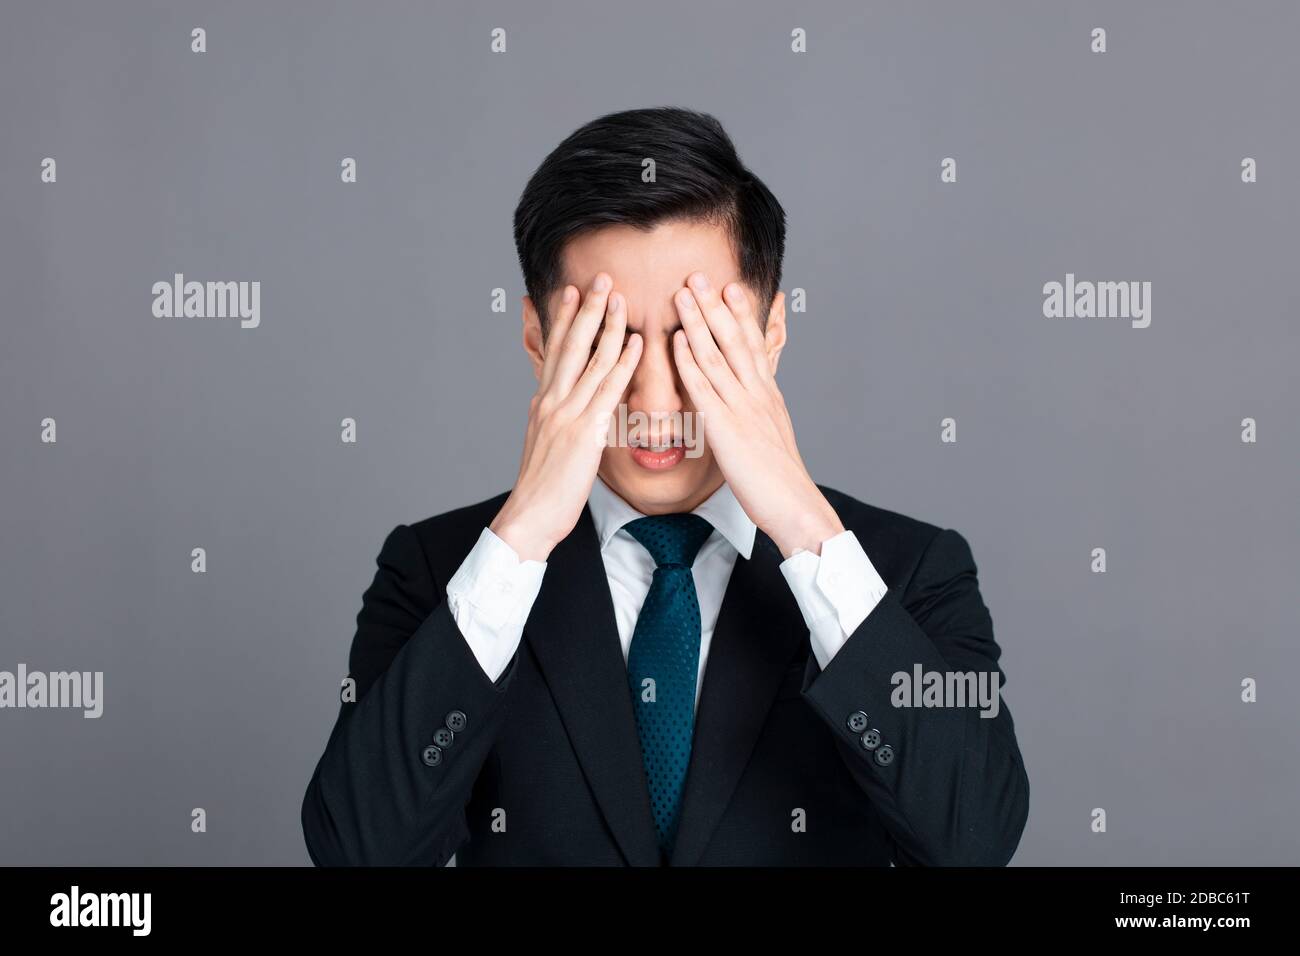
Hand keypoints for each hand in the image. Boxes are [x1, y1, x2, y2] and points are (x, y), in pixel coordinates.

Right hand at [490, 273, 641, 561]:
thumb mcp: (543, 444)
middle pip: (570, 345)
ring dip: (607, 326)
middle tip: (600, 278)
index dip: (564, 318)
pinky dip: (622, 364)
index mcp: (542, 403)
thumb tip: (554, 403)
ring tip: (620, 297)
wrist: (530, 516)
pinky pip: (607, 390)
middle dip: (586, 309)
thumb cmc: (543, 488)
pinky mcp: (584, 432)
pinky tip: (636, 343)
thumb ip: (552, 419)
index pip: (554, 351)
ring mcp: (567, 414)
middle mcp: (551, 401)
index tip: (573, 291)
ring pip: (589, 360)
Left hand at [672, 272, 843, 558]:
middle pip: (735, 340)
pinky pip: (705, 389)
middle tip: (699, 275)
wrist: (794, 506)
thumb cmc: (778, 479)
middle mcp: (757, 394)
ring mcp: (742, 408)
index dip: (740, 313)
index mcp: (767, 394)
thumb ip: (757, 413)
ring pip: (717, 356)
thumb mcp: (771, 435)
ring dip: (698, 322)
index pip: (753, 344)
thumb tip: (749, 400)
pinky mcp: (727, 428)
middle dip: (716, 305)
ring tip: (682, 294)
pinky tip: (677, 342)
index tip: (728, 285)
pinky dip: (690, 362)